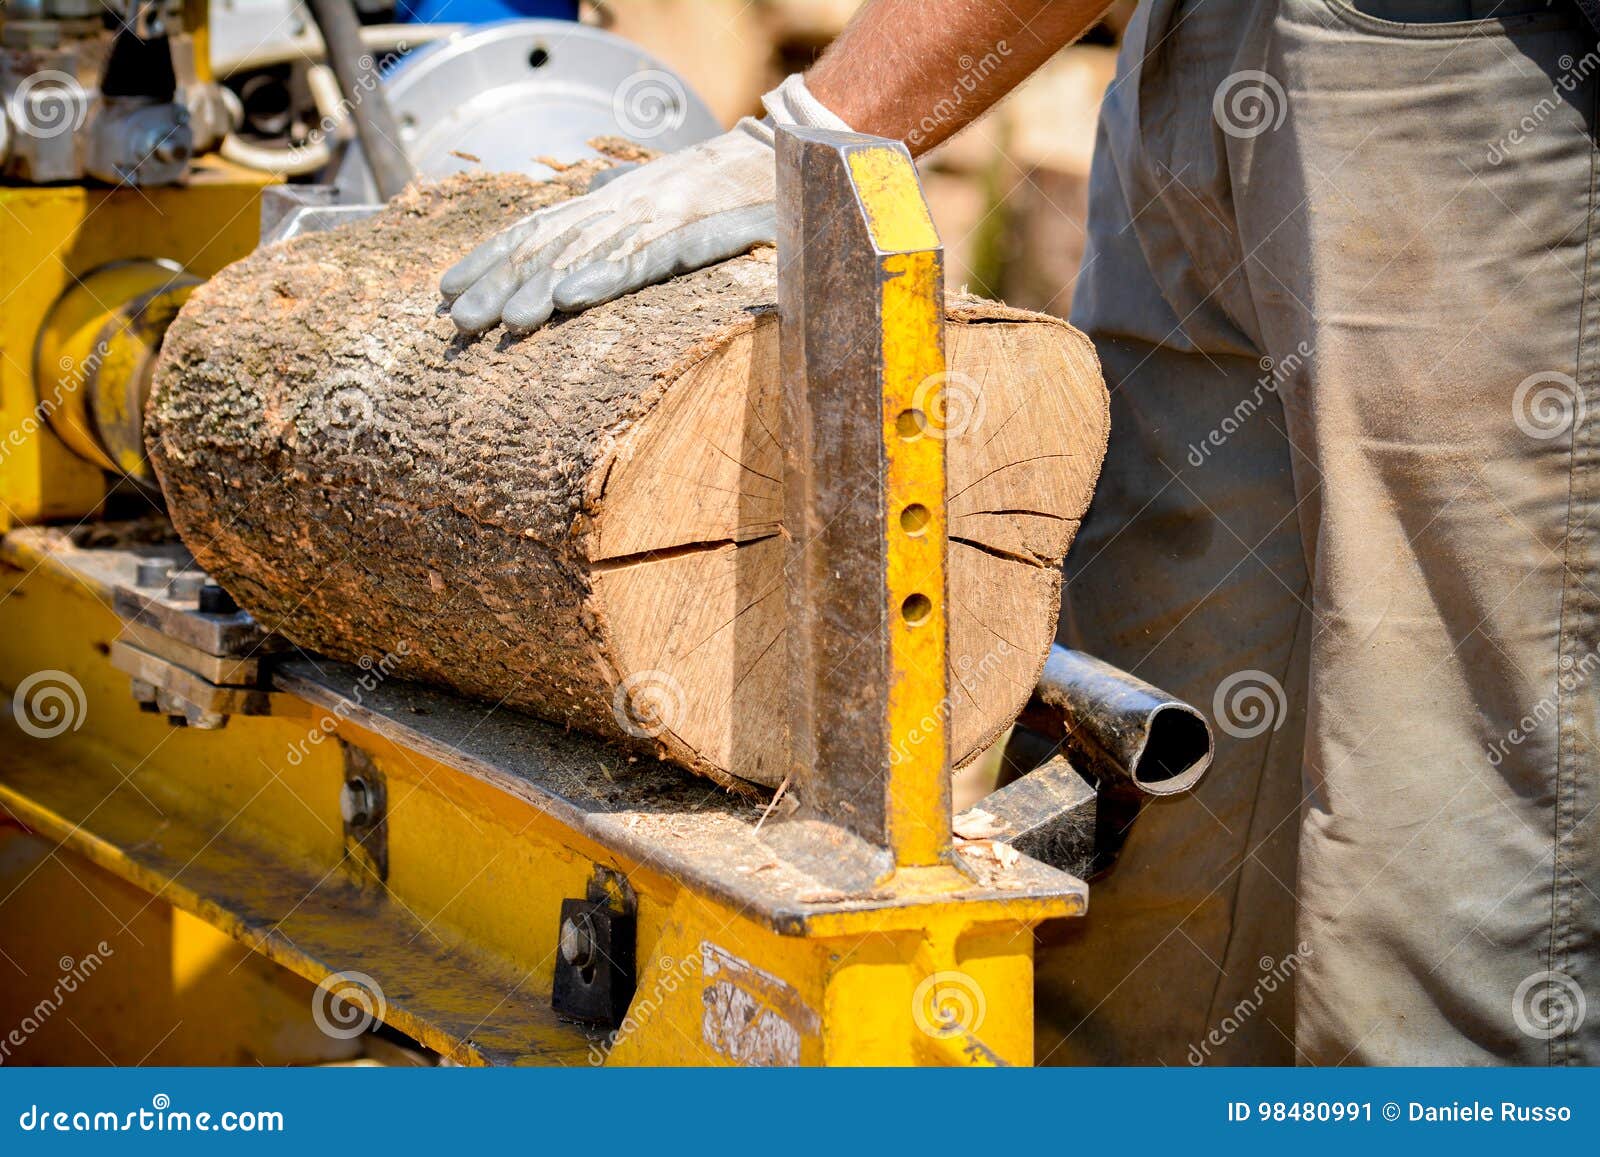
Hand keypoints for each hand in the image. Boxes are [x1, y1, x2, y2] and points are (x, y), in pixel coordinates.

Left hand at [440, 75, 849, 335]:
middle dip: (499, 285)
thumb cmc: (730, 188)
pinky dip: (604, 277)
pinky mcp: (696, 232)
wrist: (793, 158)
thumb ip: (627, 212)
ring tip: (501, 324)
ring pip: (586, 256)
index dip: (490, 259)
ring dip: (539, 290)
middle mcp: (626, 207)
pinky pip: (644, 259)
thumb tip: (588, 211)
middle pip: (548, 247)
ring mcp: (659, 218)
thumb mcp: (669, 203)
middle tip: (457, 325)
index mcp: (614, 204)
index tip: (446, 293)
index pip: (537, 230)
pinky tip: (569, 300)